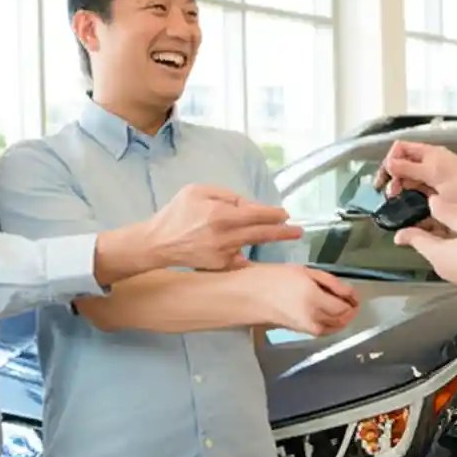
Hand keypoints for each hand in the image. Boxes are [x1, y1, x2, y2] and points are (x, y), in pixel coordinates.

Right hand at [147, 185, 302, 270]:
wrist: (158, 243)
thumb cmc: (177, 212)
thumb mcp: (198, 190)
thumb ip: (226, 195)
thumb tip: (249, 205)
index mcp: (220, 214)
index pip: (256, 214)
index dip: (273, 214)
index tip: (284, 214)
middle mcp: (225, 236)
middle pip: (261, 234)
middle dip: (282, 232)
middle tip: (298, 231)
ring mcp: (223, 254)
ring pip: (251, 246)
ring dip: (266, 241)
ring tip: (283, 235)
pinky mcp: (219, 265)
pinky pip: (240, 260)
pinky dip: (248, 255)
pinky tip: (255, 253)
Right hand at [243, 264, 358, 335]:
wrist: (246, 297)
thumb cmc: (271, 277)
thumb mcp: (302, 271)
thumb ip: (328, 281)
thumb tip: (348, 292)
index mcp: (313, 298)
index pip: (343, 307)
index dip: (353, 301)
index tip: (355, 294)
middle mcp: (313, 317)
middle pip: (342, 319)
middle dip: (350, 310)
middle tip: (351, 299)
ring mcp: (306, 327)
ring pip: (334, 327)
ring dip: (342, 318)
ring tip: (341, 305)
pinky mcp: (300, 332)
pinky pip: (323, 330)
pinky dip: (331, 324)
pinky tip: (328, 314)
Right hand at [373, 141, 456, 227]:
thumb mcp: (437, 175)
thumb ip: (412, 168)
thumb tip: (390, 163)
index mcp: (431, 155)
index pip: (401, 149)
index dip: (390, 159)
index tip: (386, 175)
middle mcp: (430, 167)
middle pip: (402, 167)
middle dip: (392, 178)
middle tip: (389, 193)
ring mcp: (433, 185)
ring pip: (407, 185)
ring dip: (399, 192)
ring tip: (396, 202)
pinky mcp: (435, 201)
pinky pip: (416, 200)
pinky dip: (408, 204)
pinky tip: (406, 211)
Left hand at [394, 196, 456, 292]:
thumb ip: (448, 211)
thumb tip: (431, 202)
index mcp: (437, 253)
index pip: (414, 239)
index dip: (406, 230)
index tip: (397, 225)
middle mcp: (443, 266)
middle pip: (428, 245)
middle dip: (426, 229)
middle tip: (427, 211)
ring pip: (443, 250)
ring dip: (442, 236)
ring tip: (448, 219)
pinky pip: (456, 257)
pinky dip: (455, 244)